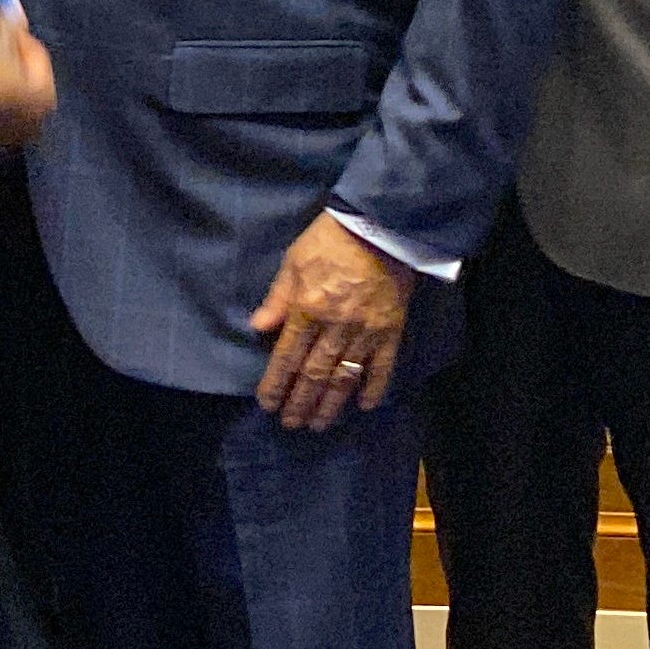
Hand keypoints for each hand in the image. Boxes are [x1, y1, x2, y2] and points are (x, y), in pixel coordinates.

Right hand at [0, 0, 57, 148]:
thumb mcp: (1, 42)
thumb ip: (11, 20)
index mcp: (46, 95)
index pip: (38, 56)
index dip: (19, 39)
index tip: (1, 31)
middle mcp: (38, 119)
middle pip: (27, 80)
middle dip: (12, 62)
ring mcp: (16, 133)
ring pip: (12, 98)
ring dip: (2, 82)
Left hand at [247, 211, 411, 431]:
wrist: (380, 224)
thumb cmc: (330, 240)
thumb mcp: (293, 262)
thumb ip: (277, 298)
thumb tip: (257, 327)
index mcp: (308, 309)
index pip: (287, 356)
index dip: (276, 383)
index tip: (268, 405)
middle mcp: (335, 326)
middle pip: (314, 374)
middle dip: (301, 402)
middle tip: (291, 424)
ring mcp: (366, 331)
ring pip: (345, 377)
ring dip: (330, 404)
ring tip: (319, 425)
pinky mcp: (391, 329)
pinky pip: (383, 366)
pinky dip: (375, 388)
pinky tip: (365, 406)